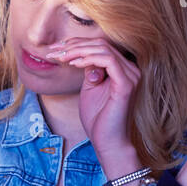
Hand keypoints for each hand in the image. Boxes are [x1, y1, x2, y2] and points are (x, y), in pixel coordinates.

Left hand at [46, 37, 139, 161]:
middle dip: (75, 45)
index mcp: (123, 69)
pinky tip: (74, 64)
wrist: (107, 142)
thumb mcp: (89, 87)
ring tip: (62, 57)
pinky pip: (108, 61)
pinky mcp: (127, 84)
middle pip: (102, 44)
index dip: (77, 43)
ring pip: (104, 49)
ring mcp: (131, 76)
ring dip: (78, 51)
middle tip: (55, 50)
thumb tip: (81, 54)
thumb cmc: (98, 118)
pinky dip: (89, 59)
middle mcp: (131, 69)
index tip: (57, 48)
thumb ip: (89, 70)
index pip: (101, 46)